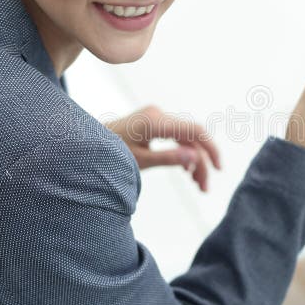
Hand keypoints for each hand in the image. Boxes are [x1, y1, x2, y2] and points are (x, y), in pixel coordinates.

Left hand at [104, 105, 221, 191]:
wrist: (85, 144)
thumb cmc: (108, 154)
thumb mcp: (138, 161)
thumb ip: (168, 158)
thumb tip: (195, 158)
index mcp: (155, 121)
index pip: (194, 131)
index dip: (211, 148)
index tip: (219, 169)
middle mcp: (159, 115)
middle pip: (192, 138)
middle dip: (201, 163)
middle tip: (204, 189)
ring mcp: (157, 118)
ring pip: (186, 140)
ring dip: (194, 161)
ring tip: (197, 185)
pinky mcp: (154, 124)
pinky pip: (177, 138)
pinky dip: (184, 154)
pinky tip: (187, 172)